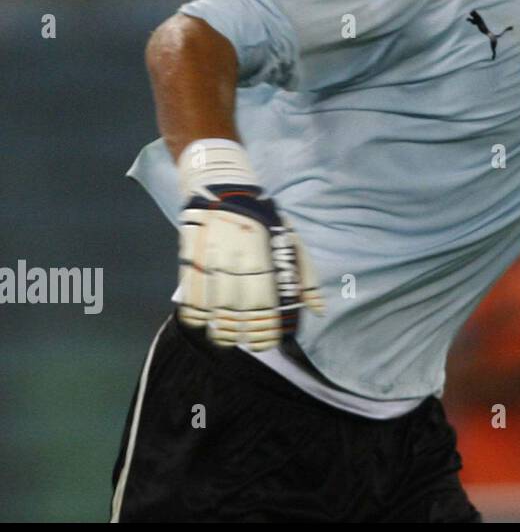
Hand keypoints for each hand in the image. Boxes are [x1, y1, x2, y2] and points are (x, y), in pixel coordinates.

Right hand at [175, 141, 324, 349]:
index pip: (265, 302)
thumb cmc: (264, 219)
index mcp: (264, 254)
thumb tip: (319, 310)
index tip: (269, 342)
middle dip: (244, 331)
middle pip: (237, 308)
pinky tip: (202, 323)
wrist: (224, 189)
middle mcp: (236, 258)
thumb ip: (304, 278)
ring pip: (212, 305)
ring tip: (228, 339)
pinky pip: (190, 293)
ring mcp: (210, 258)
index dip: (266, 328)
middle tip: (249, 342)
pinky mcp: (189, 258)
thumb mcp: (291, 242)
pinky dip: (195, 313)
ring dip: (219, 328)